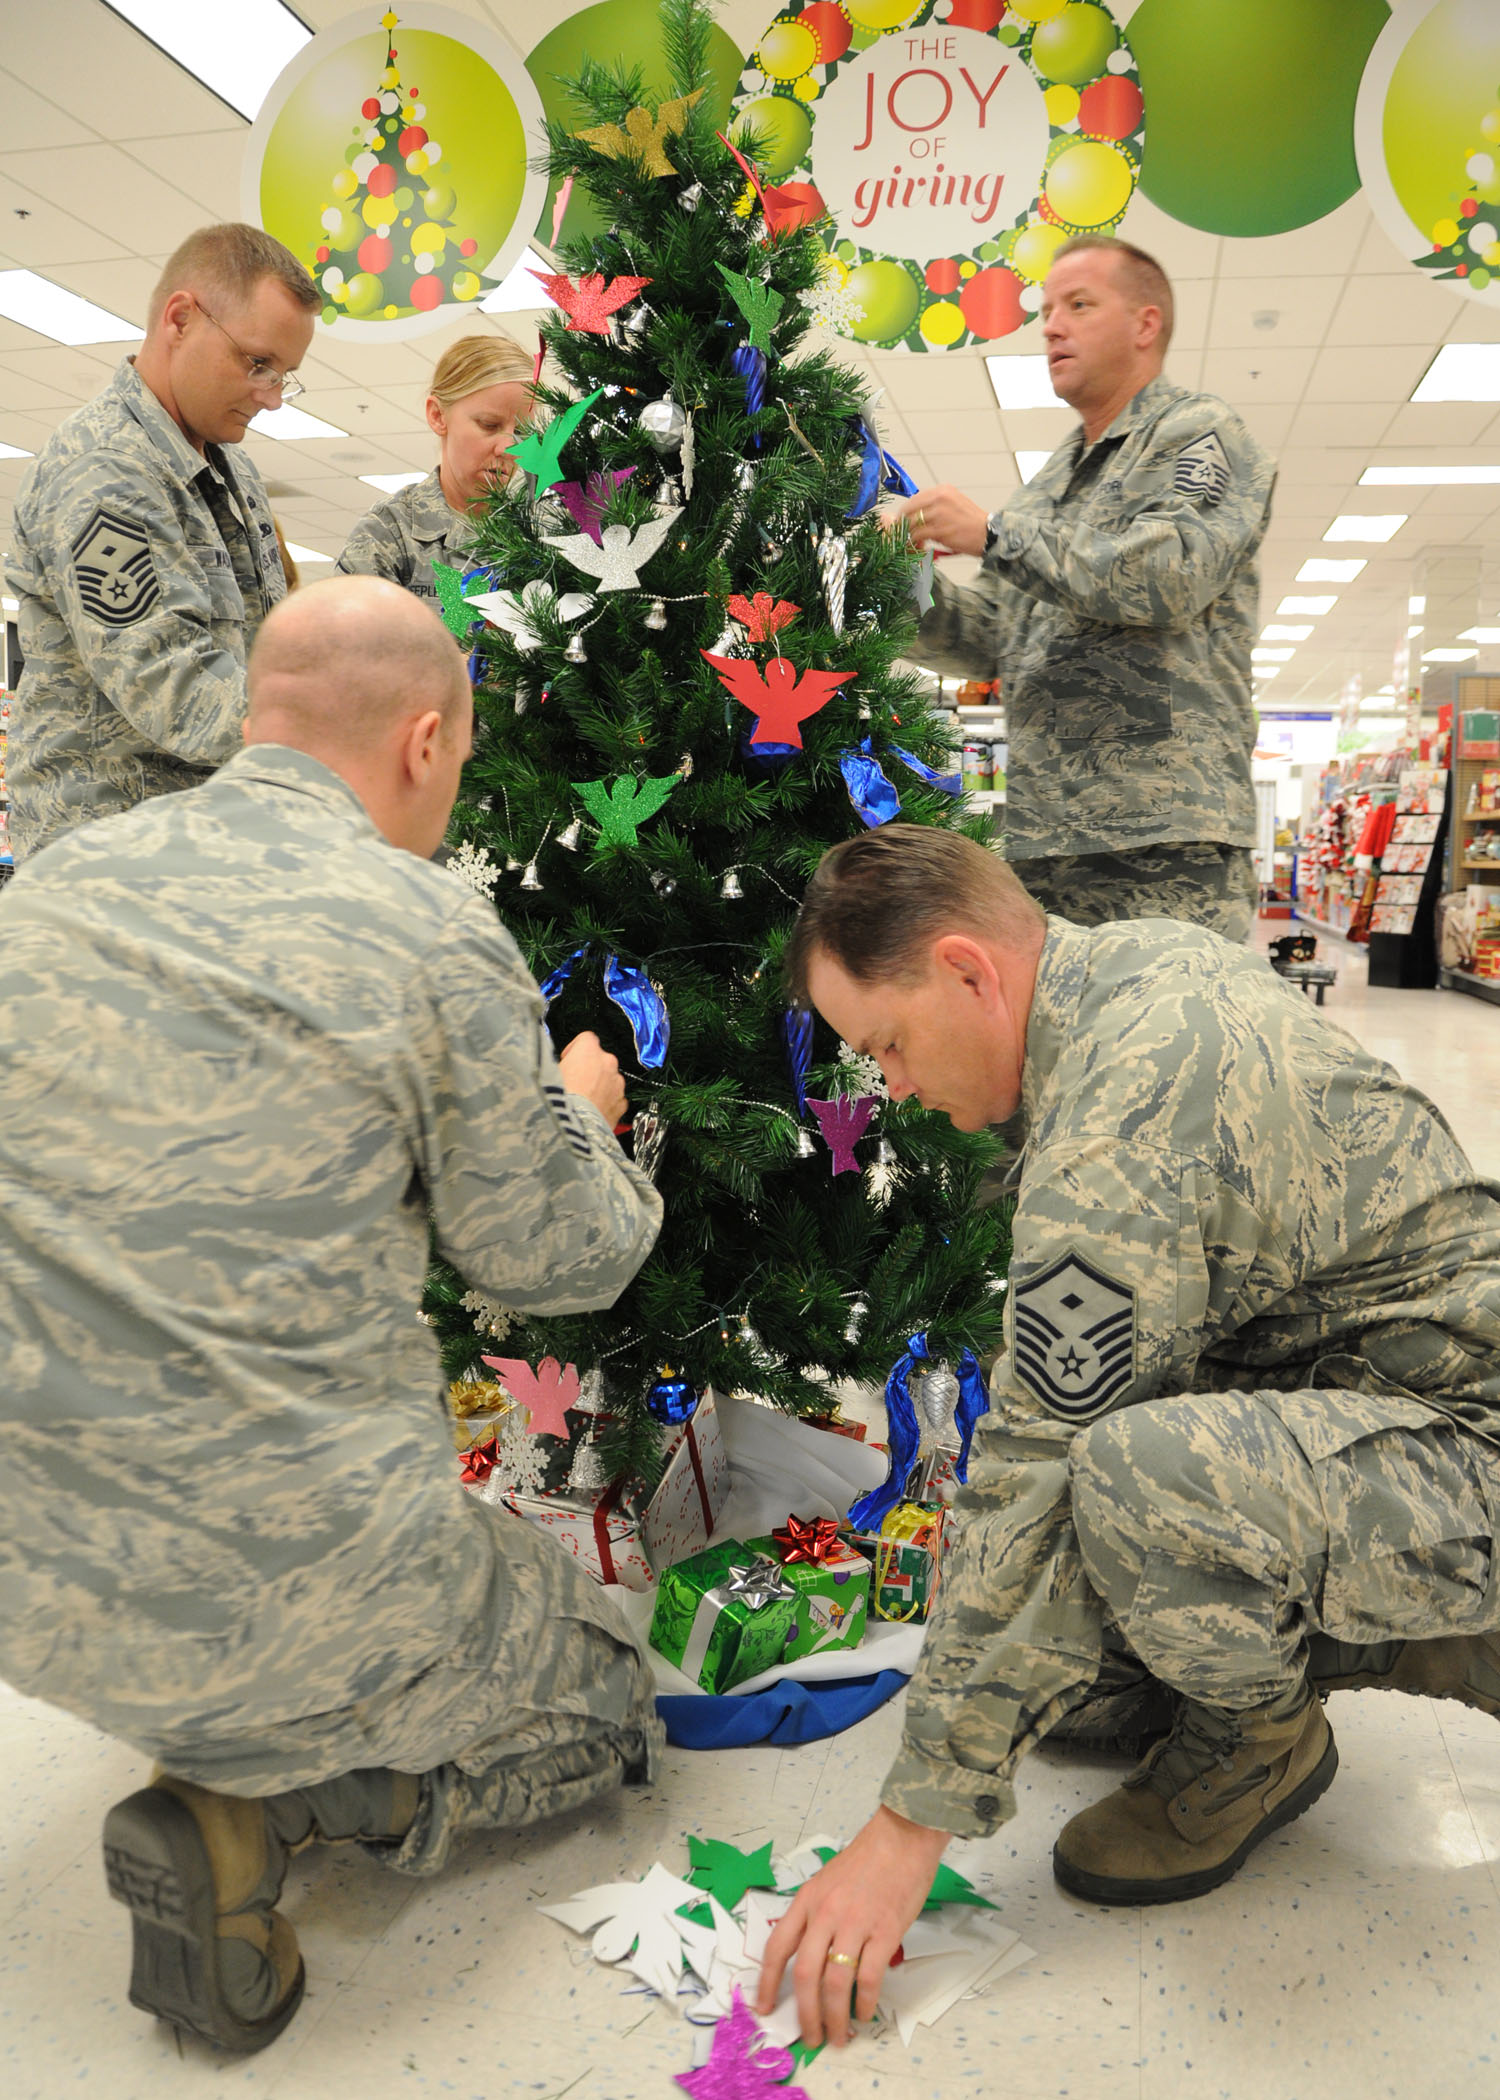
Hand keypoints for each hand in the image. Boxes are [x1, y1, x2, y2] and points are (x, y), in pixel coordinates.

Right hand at [556, 1032, 625, 1126]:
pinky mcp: (622, 1104)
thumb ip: (557, 1064)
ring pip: (609, 1079)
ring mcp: (618, 1084)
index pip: (586, 1038)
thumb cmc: (558, 1099)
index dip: (575, 1049)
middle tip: (572, 1084)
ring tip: (581, 1101)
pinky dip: (605, 1103)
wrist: (573, 1128)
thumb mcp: (548, 1073)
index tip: (567, 1061)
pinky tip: (591, 1111)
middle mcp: (608, 1063)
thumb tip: (552, 1066)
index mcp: (589, 1050)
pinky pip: (614, 1099)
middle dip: (588, 1069)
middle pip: (599, 1059)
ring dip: (598, 1086)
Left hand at [755, 1806, 949, 2046]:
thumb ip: (816, 1915)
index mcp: (807, 1900)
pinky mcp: (885, 1931)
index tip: (764, 2007)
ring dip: (835, 2017)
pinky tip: (864, 2013)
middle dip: (804, 2013)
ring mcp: (856, 1923)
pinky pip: (869, 1977)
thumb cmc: (867, 1858)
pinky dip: (864, 2002)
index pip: (778, 1947)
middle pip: (805, 1974)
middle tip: (810, 2037)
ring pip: (835, 1982)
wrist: (902, 1836)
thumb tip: (812, 1958)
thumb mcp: (827, 1880)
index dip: (767, 1982)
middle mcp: (826, 1913)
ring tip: (839, 2036)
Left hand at [885, 485, 989, 557]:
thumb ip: (935, 507)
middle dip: (904, 523)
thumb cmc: (972, 523)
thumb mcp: (954, 505)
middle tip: (904, 533)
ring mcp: (939, 513)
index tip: (903, 521)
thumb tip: (916, 516)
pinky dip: (915, 542)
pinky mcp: (939, 529)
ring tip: (913, 542)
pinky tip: (919, 546)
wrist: (988, 534)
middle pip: (910, 509)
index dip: (906, 511)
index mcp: (943, 490)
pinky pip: (918, 535)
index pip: (915, 498)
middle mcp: (940, 498)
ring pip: (911, 523)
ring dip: (909, 534)